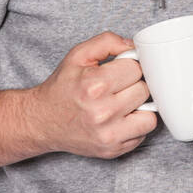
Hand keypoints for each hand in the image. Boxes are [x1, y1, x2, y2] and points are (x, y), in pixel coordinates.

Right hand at [31, 31, 157, 158]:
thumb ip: (108, 42)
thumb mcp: (79, 55)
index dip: (128, 67)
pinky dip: (135, 125)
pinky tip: (119, 119)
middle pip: (144, 91)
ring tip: (122, 103)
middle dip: (133, 85)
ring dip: (139, 107)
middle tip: (117, 87)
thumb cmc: (62, 87)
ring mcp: (109, 135)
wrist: (42, 121)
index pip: (136, 69)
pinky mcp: (112, 150)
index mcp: (95, 85)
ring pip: (150, 116)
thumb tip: (135, 46)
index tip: (118, 71)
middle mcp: (103, 112)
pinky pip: (142, 134)